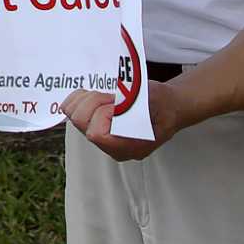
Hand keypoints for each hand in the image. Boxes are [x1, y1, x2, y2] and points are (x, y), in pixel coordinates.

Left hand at [61, 85, 182, 160]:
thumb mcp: (155, 100)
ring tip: (105, 95)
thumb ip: (134, 103)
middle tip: (110, 96)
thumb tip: (115, 102)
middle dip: (92, 102)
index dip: (102, 113)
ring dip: (85, 99)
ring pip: (74, 117)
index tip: (116, 102)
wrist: (169, 107)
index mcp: (132, 146)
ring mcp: (104, 139)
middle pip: (82, 125)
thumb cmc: (164, 105)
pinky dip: (79, 99)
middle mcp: (114, 148)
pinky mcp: (96, 128)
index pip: (98, 135)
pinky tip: (95, 94)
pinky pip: (74, 114)